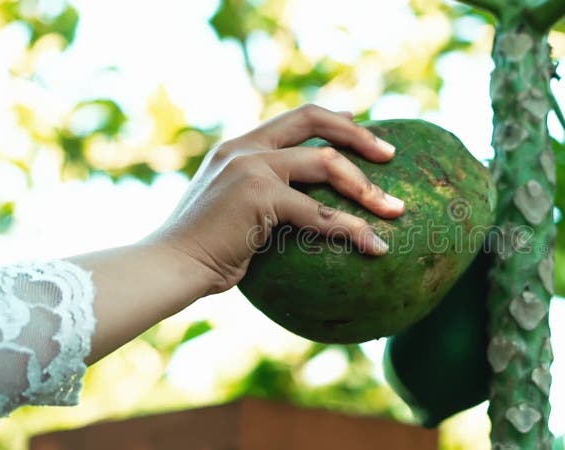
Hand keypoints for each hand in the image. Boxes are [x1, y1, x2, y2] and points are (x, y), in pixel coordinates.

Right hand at [146, 104, 405, 295]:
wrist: (168, 267)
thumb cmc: (202, 250)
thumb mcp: (231, 211)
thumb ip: (261, 197)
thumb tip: (301, 212)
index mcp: (238, 147)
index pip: (295, 117)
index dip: (333, 120)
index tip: (362, 128)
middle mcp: (244, 148)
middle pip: (314, 122)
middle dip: (359, 136)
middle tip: (391, 155)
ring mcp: (250, 168)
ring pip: (326, 164)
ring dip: (367, 188)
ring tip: (396, 210)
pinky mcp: (258, 196)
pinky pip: (319, 212)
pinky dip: (353, 230)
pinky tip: (375, 247)